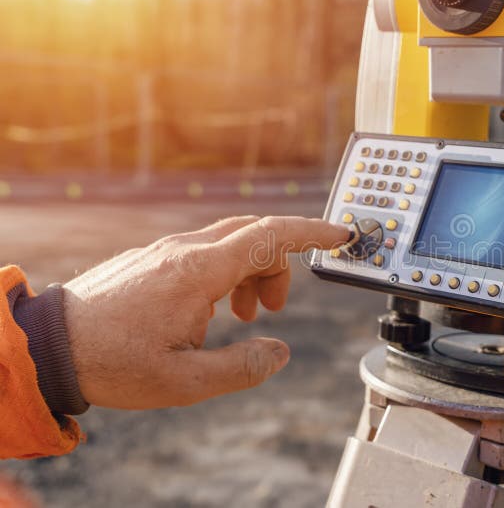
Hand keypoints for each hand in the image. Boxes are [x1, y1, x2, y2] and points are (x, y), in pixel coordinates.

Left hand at [63, 216, 348, 408]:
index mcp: (198, 271)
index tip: (341, 234)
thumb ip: (242, 367)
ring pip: (230, 243)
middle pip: (254, 235)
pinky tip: (209, 312)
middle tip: (272, 309)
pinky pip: (205, 252)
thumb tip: (279, 352)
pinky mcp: (154, 258)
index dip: (312, 233)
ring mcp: (166, 250)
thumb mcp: (185, 382)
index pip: (269, 235)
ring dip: (251, 274)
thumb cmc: (112, 362)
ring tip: (243, 316)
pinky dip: (225, 275)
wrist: (51, 346)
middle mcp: (184, 250)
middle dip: (278, 266)